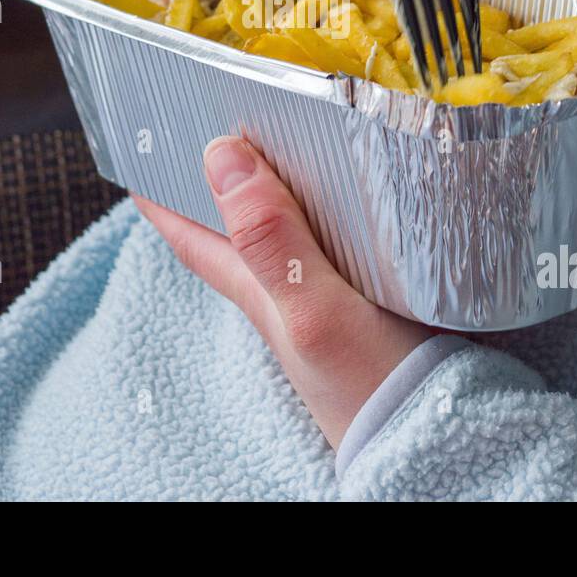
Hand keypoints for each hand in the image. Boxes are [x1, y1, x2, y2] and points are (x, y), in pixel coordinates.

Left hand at [132, 136, 432, 448]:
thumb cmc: (373, 386)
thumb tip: (220, 157)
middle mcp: (286, 297)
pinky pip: (335, 249)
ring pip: (284, 238)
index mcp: (260, 293)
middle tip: (207, 134)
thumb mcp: (313, 308)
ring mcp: (326, 306)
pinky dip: (332, 218)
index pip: (193, 236)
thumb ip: (271, 239)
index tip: (142, 152)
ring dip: (274, 196)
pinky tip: (350, 205)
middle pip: (233, 233)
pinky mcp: (370, 308)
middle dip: (215, 185)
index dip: (162, 196)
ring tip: (274, 151)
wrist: (433, 442)